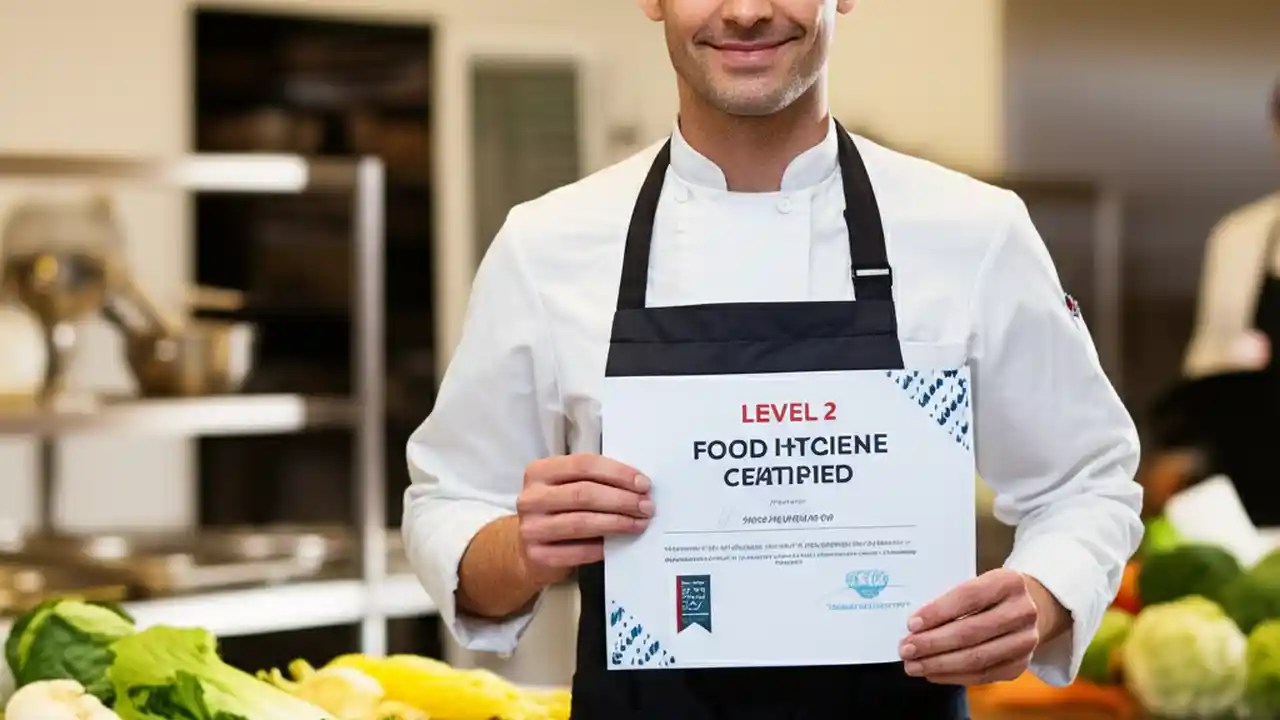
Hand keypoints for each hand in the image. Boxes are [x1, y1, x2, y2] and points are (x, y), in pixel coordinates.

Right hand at [516, 453, 653, 584]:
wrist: (529, 549)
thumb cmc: (558, 511)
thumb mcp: (567, 487)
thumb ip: (594, 481)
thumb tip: (637, 486)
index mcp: (540, 471)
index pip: (583, 465)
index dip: (617, 473)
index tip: (642, 484)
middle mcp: (531, 498)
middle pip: (584, 494)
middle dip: (621, 499)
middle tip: (646, 506)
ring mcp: (532, 528)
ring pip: (582, 522)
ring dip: (617, 522)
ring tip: (638, 523)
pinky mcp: (538, 556)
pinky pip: (578, 551)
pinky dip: (602, 547)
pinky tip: (619, 543)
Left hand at [898, 568, 1069, 685]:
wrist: (1029, 608)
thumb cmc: (989, 594)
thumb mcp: (977, 582)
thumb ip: (951, 598)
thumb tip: (914, 624)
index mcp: (1009, 582)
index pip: (968, 597)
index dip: (938, 612)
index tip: (912, 624)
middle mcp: (1023, 611)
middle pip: (971, 632)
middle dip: (933, 643)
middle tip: (906, 649)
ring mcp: (1025, 641)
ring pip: (977, 658)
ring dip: (939, 664)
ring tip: (914, 665)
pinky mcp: (1021, 664)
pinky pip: (983, 675)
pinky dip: (953, 676)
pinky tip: (932, 673)